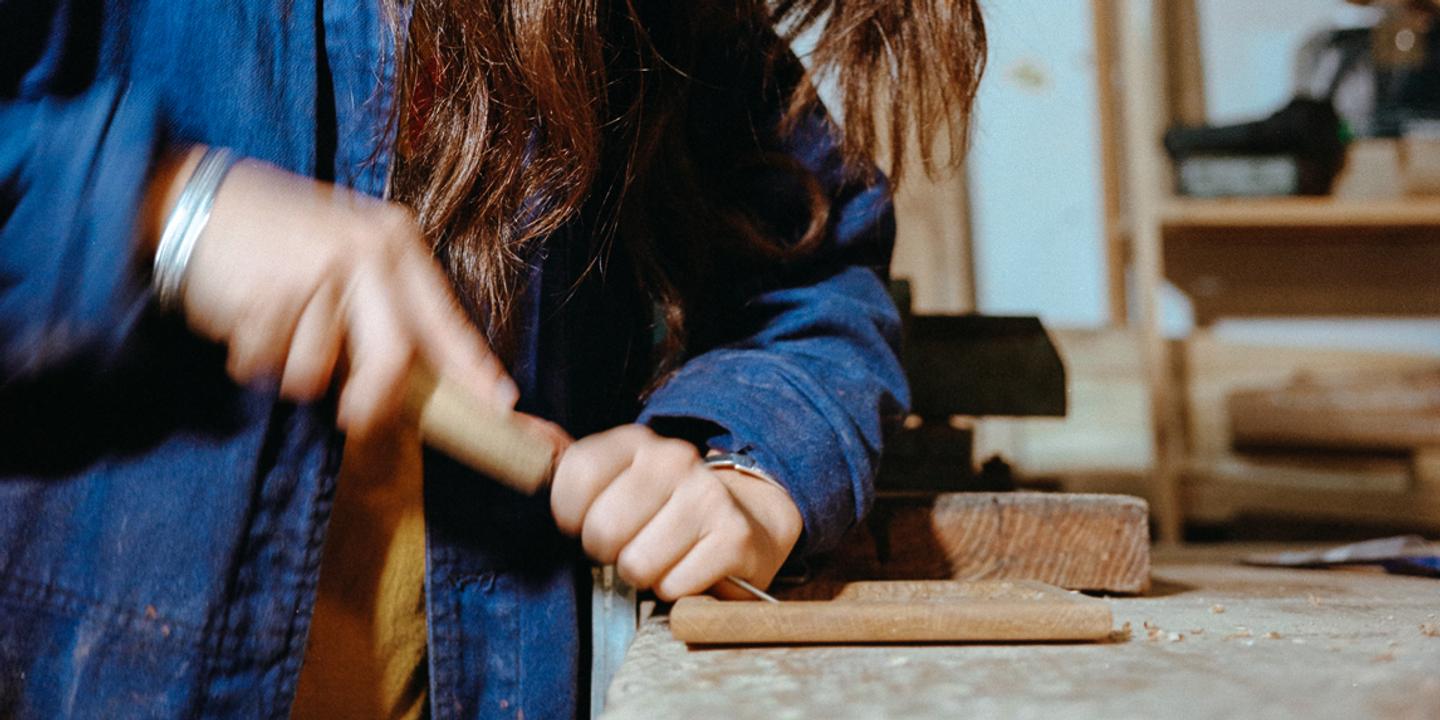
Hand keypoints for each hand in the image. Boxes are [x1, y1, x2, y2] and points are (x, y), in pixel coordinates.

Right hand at [144, 147, 515, 435]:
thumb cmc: (276, 235)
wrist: (191, 200)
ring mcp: (318, 272)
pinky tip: (243, 319)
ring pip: (319, 371)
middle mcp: (365, 252)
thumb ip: (385, 302)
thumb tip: (424, 375)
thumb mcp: (345, 247)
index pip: (443, 317)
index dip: (470, 366)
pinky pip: (268, 364)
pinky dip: (251, 358)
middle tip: (355, 420)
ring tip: (276, 327)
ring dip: (291, 368)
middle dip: (372, 402)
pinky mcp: (270, 293)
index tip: (500, 401)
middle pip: (392, 358)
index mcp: (394, 240)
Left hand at [549, 425, 802, 600]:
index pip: (573, 476)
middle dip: (609, 551)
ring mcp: (707, 495)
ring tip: (663, 556)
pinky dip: (677, 589)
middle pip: (601, 530)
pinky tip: (690, 568)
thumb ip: (569, 464)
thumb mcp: (619, 476)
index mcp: (636, 442)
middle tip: (631, 543)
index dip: (570, 515)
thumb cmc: (666, 507)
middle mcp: (673, 459)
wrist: (748, 518)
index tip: (587, 521)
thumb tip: (515, 431)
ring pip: (636, 565)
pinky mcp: (733, 536)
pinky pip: (674, 585)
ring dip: (645, 574)